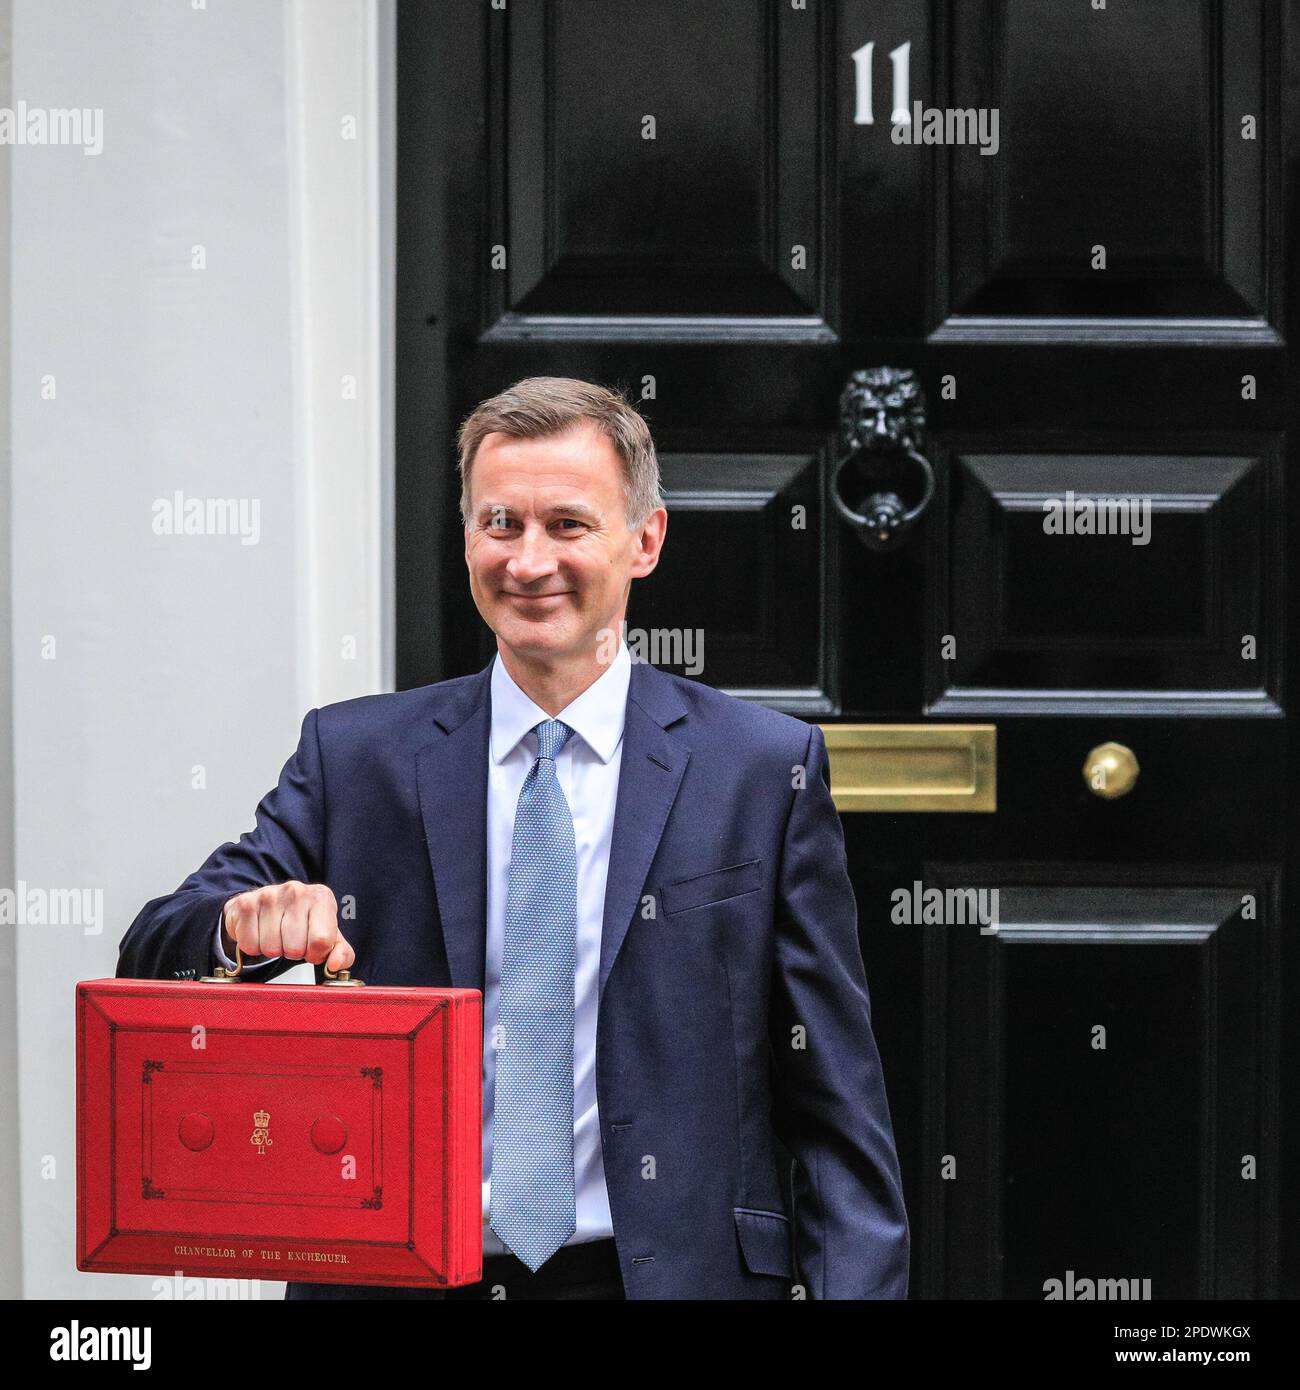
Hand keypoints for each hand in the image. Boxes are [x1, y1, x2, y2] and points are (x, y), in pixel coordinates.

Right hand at [221, 882, 353, 974]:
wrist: (269, 904)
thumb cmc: (302, 922)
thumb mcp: (329, 935)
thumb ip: (342, 953)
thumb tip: (335, 965)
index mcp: (321, 897)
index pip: (321, 941)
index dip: (315, 954)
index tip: (312, 948)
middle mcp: (296, 891)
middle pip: (294, 948)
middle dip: (293, 953)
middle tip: (291, 940)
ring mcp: (269, 895)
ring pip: (271, 949)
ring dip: (273, 950)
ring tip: (276, 936)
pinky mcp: (246, 903)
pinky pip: (249, 945)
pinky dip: (253, 947)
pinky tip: (259, 932)